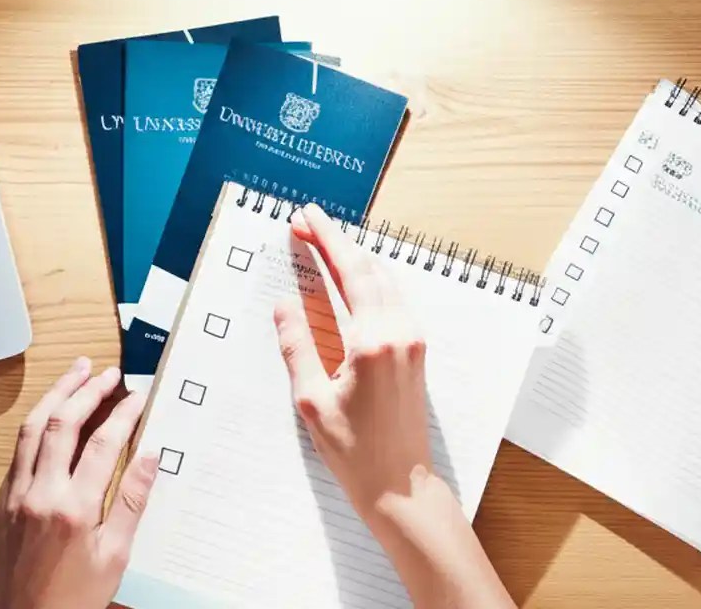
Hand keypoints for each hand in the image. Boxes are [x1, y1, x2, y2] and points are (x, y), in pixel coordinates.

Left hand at [0, 359, 156, 608]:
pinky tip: (50, 414)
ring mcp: (16, 494)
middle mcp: (41, 493)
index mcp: (74, 509)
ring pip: (33, 428)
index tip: (138, 397)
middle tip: (108, 372)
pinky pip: (18, 449)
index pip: (102, 444)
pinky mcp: (1, 501)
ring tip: (76, 372)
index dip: (123, 414)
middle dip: (88, 391)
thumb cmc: (68, 602)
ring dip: (57, 395)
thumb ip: (130, 505)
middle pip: (64, 423)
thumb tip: (148, 459)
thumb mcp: (113, 560)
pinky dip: (36, 423)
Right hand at [274, 204, 433, 515]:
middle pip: (369, 268)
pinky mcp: (416, 352)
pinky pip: (394, 300)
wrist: (401, 486)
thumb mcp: (311, 400)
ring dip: (356, 259)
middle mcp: (399, 333)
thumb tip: (284, 305)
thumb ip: (297, 346)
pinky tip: (354, 280)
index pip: (348, 272)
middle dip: (337, 241)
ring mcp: (413, 341)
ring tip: (325, 244)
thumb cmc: (355, 452)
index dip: (325, 238)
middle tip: (307, 223)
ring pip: (386, 281)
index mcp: (372, 342)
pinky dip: (371, 280)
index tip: (306, 216)